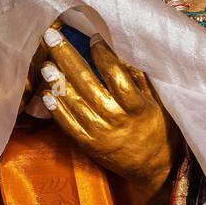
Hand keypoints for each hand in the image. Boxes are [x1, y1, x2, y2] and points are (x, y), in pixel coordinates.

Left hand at [37, 24, 180, 199]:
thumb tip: (120, 50)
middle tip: (52, 35)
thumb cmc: (160, 128)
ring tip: (45, 62)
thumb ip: (139, 78)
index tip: (92, 36)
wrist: (157, 169)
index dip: (103, 55)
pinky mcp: (90, 146)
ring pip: (76, 104)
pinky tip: (46, 94)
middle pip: (89, 84)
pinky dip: (57, 110)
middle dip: (68, 57)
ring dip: (58, 82)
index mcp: (137, 106)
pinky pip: (70, 126)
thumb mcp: (157, 102)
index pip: (117, 76)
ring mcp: (101, 133)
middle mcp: (117, 119)